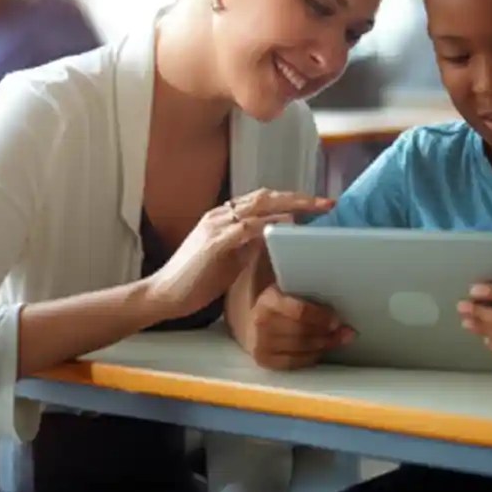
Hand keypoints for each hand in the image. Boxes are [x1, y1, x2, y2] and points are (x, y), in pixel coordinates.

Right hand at [145, 189, 333, 320]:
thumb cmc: (197, 281)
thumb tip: (277, 242)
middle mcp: (220, 215)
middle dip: (298, 198)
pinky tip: (287, 227)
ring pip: (258, 206)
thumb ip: (250, 247)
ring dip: (290, 206)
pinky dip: (268, 224)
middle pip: (265, 196)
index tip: (317, 205)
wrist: (165, 295)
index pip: (263, 200)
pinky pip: (246, 228)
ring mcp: (216, 226)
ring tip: (315, 209)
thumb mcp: (230, 260)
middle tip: (327, 203)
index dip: (291, 200)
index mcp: (223, 217)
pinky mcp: (214, 243)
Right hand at [243, 284, 352, 369]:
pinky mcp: (263, 359)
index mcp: (269, 300)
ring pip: (300, 348)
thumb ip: (306, 292)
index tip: (337, 320)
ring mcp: (260, 343)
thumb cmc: (277, 304)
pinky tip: (321, 351)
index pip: (299, 311)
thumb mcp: (287, 290)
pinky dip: (311, 357)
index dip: (321, 317)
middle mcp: (261, 322)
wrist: (252, 321)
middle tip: (346, 332)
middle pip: (302, 332)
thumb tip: (337, 300)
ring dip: (323, 345)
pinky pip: (293, 362)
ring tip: (337, 340)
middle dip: (327, 333)